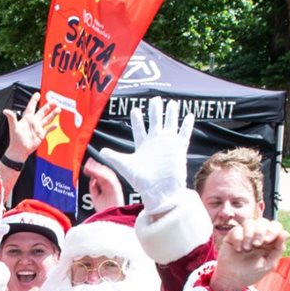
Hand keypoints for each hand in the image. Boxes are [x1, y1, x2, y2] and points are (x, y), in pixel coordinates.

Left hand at [2, 92, 59, 160]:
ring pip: (47, 119)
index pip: (31, 107)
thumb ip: (12, 118)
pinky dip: (52, 127)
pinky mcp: (41, 135)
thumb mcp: (14, 127)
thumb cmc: (15, 140)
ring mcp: (37, 128)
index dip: (34, 101)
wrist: (20, 151)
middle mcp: (33, 122)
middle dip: (48, 106)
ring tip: (58, 109)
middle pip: (42, 112)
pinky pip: (48, 130)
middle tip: (54, 101)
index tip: (37, 94)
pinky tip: (56, 124)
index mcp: (27, 119)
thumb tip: (5, 111)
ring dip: (52, 114)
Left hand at [82, 157, 124, 209]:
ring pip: (107, 173)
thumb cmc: (105, 210)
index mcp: (106, 186)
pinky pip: (110, 178)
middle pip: (104, 172)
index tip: (86, 166)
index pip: (100, 174)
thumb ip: (93, 187)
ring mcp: (114, 186)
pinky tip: (96, 172)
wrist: (110, 219)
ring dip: (98, 169)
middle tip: (87, 164)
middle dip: (95, 167)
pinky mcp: (116, 188)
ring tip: (90, 166)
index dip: (94, 169)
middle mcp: (110, 184)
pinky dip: (103, 174)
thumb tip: (91, 178)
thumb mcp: (95, 196)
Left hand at [97, 97, 193, 214]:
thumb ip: (115, 157)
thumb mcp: (126, 166)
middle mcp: (155, 143)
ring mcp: (168, 144)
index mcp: (142, 146)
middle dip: (155, 110)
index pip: (139, 129)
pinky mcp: (178, 148)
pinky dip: (186, 125)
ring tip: (172, 103)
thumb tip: (101, 151)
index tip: (135, 109)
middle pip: (155, 122)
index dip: (137, 119)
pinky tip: (188, 115)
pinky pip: (184, 134)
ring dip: (171, 113)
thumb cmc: (142, 182)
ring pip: (170, 124)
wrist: (160, 191)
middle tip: (155, 98)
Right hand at [211, 217, 287, 290]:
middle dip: (260, 232)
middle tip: (256, 245)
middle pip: (263, 221)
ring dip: (249, 234)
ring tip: (247, 248)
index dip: (273, 230)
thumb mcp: (269, 264)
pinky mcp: (232, 237)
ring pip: (249, 223)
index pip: (275, 226)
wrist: (233, 281)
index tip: (267, 241)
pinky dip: (238, 239)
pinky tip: (238, 249)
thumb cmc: (252, 273)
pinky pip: (236, 230)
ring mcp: (244, 235)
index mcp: (269, 240)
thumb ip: (278, 249)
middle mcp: (257, 235)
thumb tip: (285, 233)